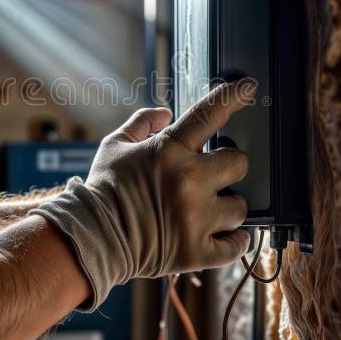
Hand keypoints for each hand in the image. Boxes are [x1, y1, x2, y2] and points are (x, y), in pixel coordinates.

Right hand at [32, 79, 255, 309]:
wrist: (92, 238)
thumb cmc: (103, 190)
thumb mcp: (114, 146)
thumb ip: (142, 123)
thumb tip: (167, 112)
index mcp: (168, 151)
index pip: (209, 114)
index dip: (232, 96)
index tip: (248, 87)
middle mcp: (188, 182)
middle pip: (239, 162)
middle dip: (229, 165)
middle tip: (214, 174)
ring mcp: (195, 219)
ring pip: (240, 207)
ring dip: (228, 206)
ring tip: (210, 209)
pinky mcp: (197, 252)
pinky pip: (236, 245)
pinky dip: (234, 240)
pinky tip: (224, 233)